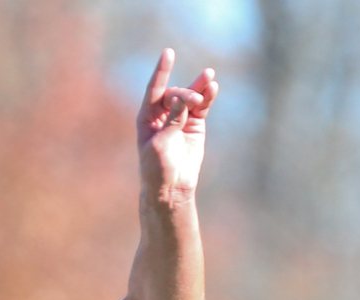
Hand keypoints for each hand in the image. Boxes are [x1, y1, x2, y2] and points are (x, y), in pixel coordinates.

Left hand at [138, 48, 218, 205]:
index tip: (168, 53)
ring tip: (209, 76)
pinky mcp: (195, 124)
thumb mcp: (161, 145)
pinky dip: (208, 97)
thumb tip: (180, 99)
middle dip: (185, 94)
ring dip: (199, 87)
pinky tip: (213, 87)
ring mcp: (180, 117)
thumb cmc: (158, 168)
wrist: (171, 186)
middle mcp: (162, 115)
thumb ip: (171, 121)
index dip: (161, 72)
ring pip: (190, 96)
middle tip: (194, 101)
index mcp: (146, 118)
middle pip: (175, 94)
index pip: (154, 90)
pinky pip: (202, 106)